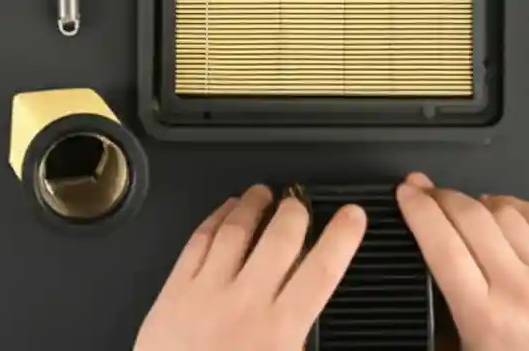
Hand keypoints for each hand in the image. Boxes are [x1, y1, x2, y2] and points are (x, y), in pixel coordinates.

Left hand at [135, 184, 366, 350]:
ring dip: (252, 205)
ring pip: (235, 231)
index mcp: (280, 328)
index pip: (320, 271)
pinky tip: (223, 210)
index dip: (341, 238)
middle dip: (295, 211)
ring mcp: (207, 289)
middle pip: (278, 239)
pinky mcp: (176, 287)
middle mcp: (246, 301)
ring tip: (262, 192)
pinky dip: (214, 219)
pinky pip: (198, 241)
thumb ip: (298, 339)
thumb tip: (313, 316)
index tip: (352, 216)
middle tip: (301, 200)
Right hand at [397, 172, 528, 350]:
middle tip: (426, 189)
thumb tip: (419, 280)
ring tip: (463, 204)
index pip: (442, 244)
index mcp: (484, 316)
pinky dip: (516, 207)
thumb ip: (442, 321)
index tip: (407, 193)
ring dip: (477, 201)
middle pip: (471, 218)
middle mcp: (520, 290)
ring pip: (506, 213)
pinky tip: (503, 209)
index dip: (419, 209)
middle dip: (442, 196)